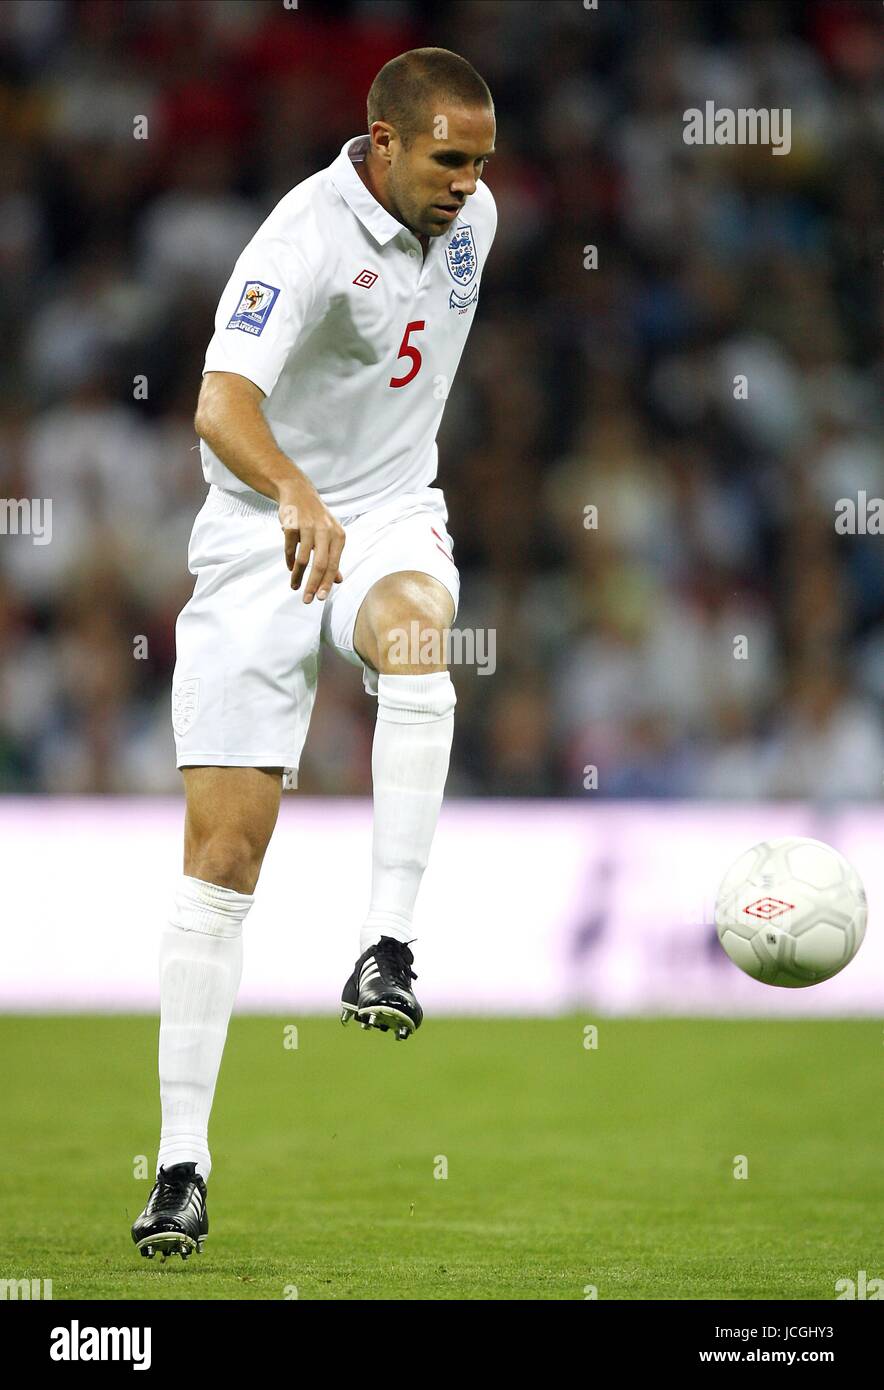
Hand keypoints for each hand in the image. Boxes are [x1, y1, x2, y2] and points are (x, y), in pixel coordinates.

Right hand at [278, 485, 344, 601]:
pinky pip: (290, 548)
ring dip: (298, 576)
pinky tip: (290, 569)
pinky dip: (289, 561)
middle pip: (320, 565)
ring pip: (303, 559)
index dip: (327, 583)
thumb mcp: (329, 536)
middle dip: (313, 585)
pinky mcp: (292, 524)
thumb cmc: (316, 518)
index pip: (333, 565)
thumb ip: (334, 558)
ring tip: (295, 587)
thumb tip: (339, 580)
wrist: (298, 492)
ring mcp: (308, 527)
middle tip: (307, 600)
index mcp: (338, 536)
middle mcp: (325, 531)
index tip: (320, 599)